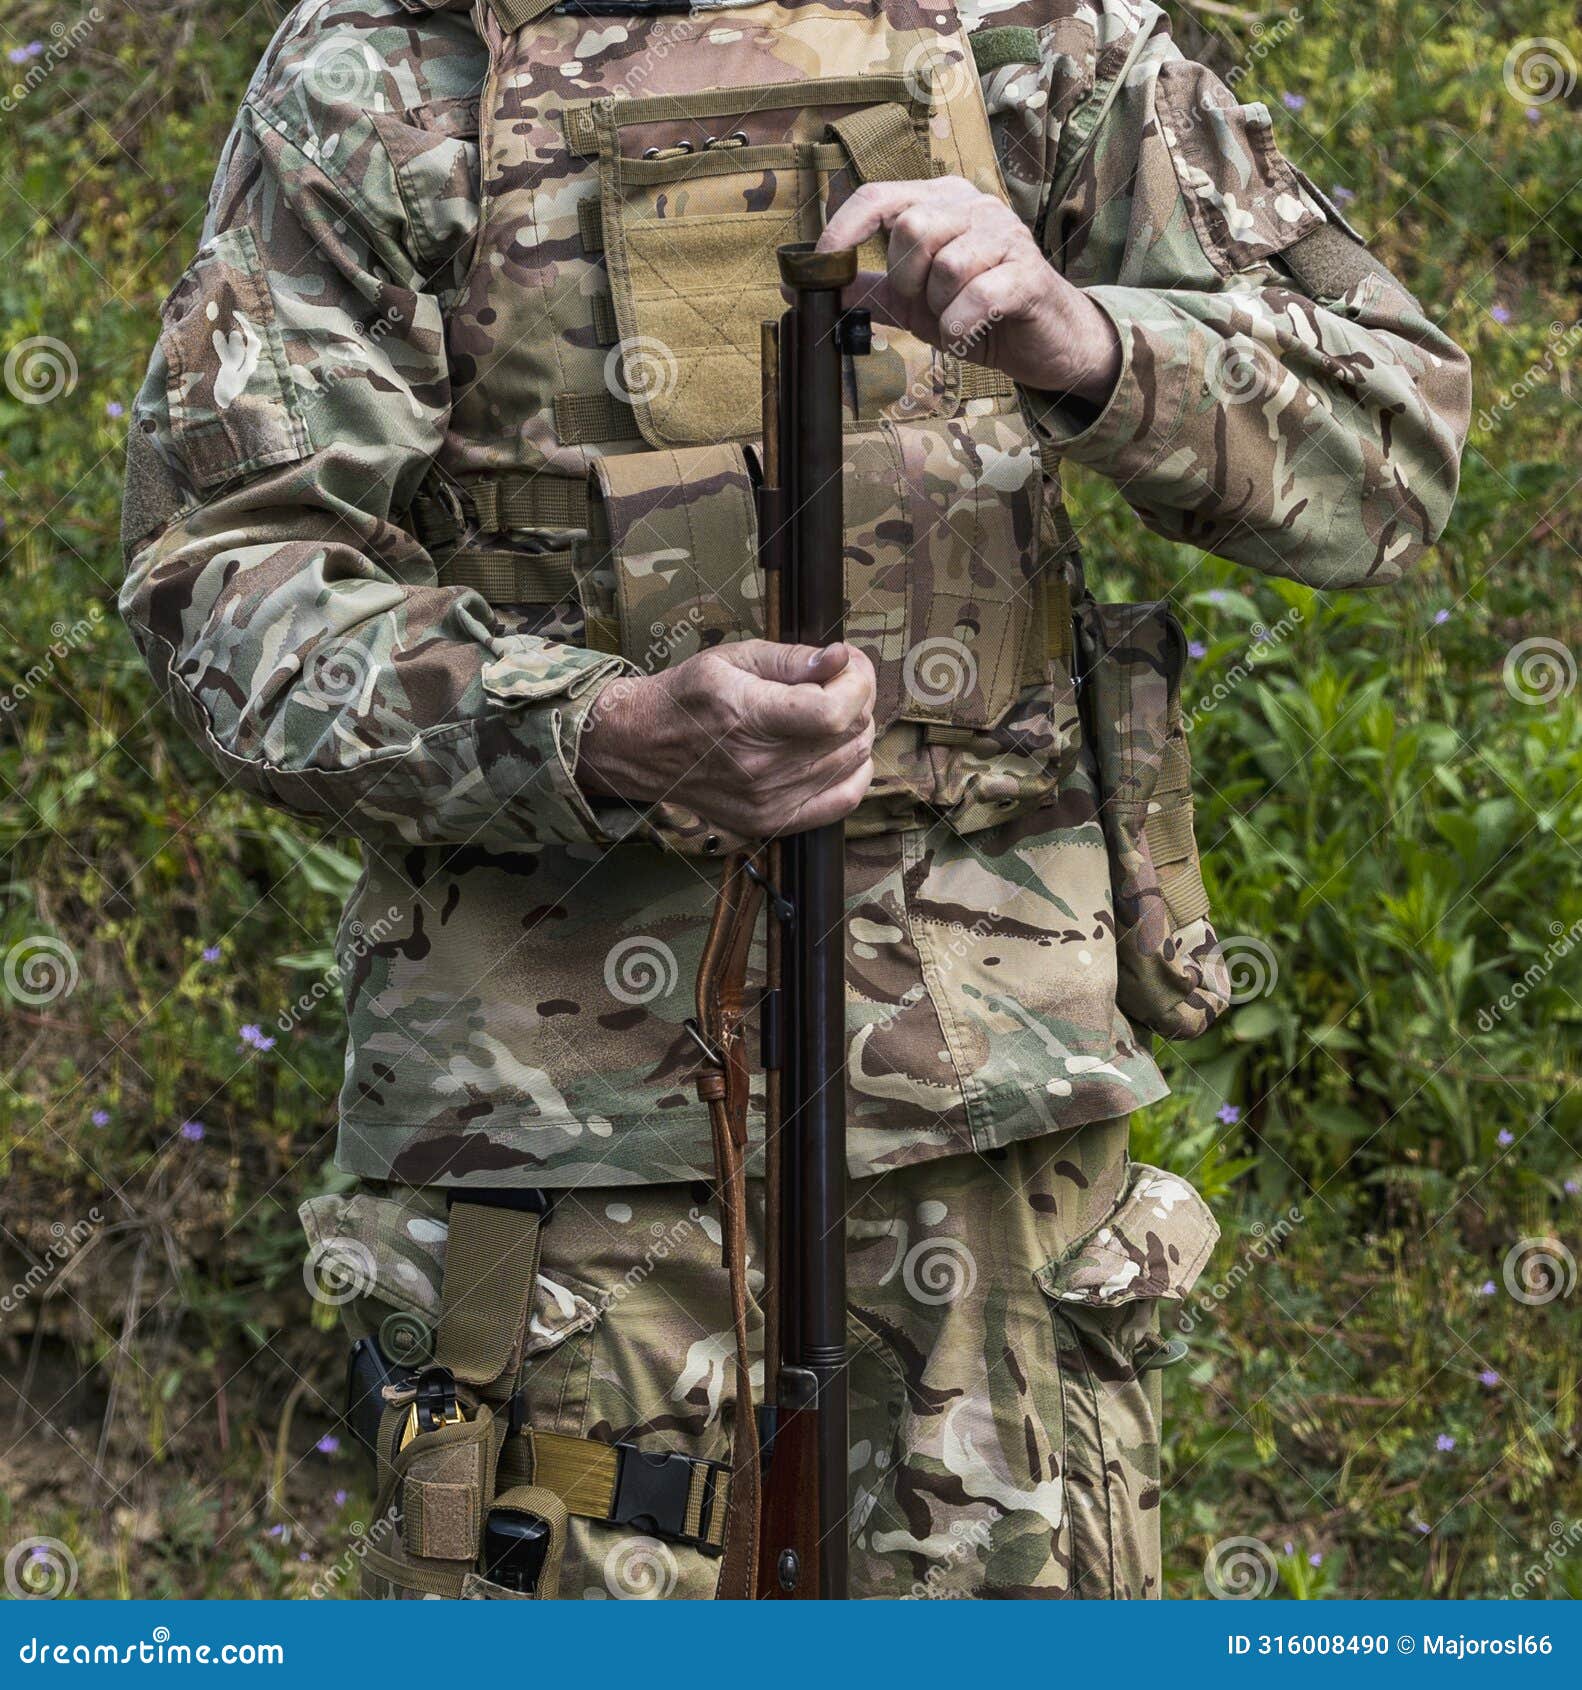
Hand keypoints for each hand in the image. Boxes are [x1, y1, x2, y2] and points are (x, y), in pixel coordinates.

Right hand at [577, 640, 876, 836]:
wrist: (642, 748)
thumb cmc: (687, 696)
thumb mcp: (732, 658)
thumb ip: (792, 658)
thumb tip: (841, 658)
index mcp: (746, 717)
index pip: (833, 713)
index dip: (858, 685)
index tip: (850, 666)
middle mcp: (759, 767)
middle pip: (849, 734)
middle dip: (859, 698)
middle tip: (841, 679)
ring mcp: (767, 800)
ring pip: (852, 762)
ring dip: (855, 730)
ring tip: (831, 709)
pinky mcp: (772, 820)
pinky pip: (843, 799)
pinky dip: (854, 770)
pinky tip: (838, 747)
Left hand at [816, 176, 1120, 406]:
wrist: (1041, 342)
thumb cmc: (976, 312)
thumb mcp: (913, 301)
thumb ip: (868, 288)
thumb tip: (804, 285)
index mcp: (941, 201)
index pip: (879, 196)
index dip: (843, 229)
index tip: (820, 264)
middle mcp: (974, 206)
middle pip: (913, 229)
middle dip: (907, 280)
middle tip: (925, 303)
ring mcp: (1005, 236)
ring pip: (946, 265)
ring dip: (940, 308)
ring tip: (956, 317)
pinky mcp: (1028, 275)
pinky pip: (977, 297)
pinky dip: (961, 325)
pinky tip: (967, 333)